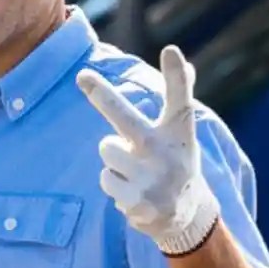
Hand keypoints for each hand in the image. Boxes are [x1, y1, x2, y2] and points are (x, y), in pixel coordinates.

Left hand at [76, 45, 220, 255]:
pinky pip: (105, 178)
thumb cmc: (176, 161)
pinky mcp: (137, 201)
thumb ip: (178, 97)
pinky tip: (134, 191)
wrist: (185, 217)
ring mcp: (152, 179)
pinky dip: (114, 182)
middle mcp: (167, 153)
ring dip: (115, 158)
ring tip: (136, 171)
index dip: (176, 76)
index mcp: (179, 133)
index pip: (180, 100)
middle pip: (127, 119)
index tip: (170, 50)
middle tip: (83, 75)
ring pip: (107, 148)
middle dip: (103, 97)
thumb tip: (183, 60)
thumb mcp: (181, 132)